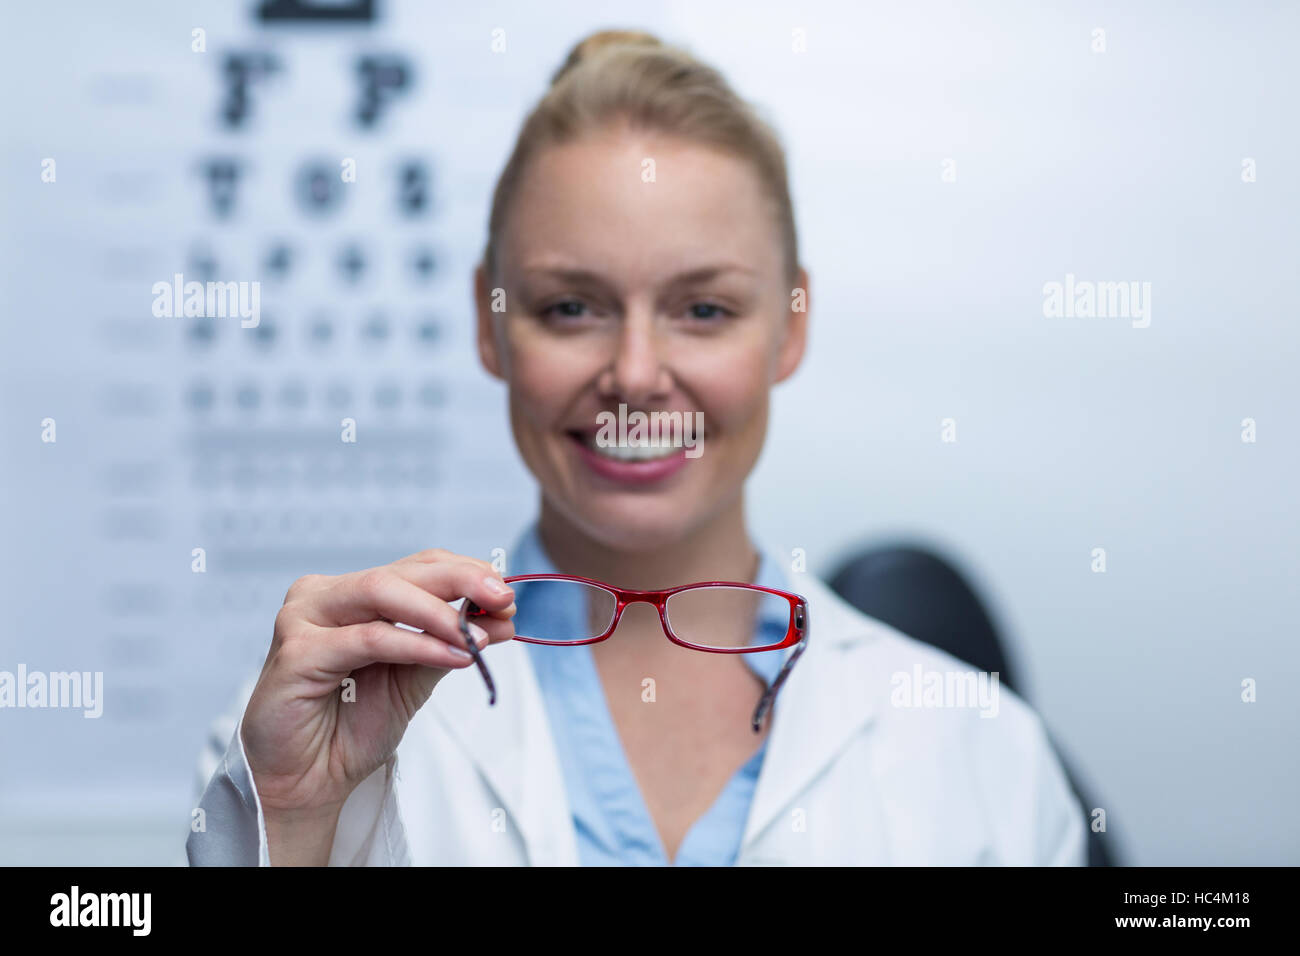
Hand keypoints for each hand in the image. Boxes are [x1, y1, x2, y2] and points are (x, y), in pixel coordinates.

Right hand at [240, 549, 515, 863]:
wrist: (307, 779)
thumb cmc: (352, 725)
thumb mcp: (415, 677)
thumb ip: (450, 642)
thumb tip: (503, 617)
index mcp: (351, 593)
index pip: (417, 566)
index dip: (466, 574)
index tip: (507, 594)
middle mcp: (323, 595)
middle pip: (402, 572)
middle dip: (460, 581)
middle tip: (504, 598)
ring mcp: (303, 619)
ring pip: (382, 593)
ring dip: (439, 613)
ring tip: (477, 636)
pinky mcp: (295, 652)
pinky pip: (369, 639)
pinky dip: (416, 645)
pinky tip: (452, 656)